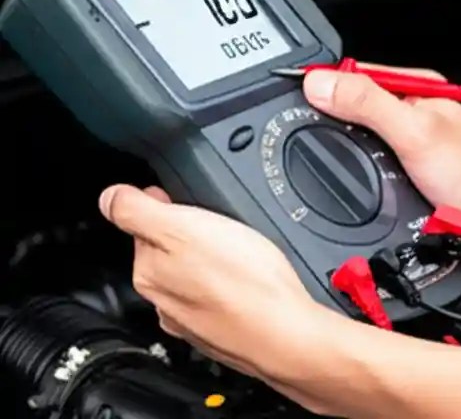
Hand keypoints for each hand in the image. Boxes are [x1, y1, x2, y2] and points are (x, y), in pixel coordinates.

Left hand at [98, 184, 336, 408]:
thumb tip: (108, 197)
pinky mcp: (219, 332)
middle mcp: (164, 300)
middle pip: (161, 256)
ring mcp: (191, 320)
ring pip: (187, 280)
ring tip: (223, 248)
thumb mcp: (183, 227)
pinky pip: (211, 301)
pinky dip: (219, 288)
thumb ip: (139, 210)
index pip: (138, 227)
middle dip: (176, 236)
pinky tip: (238, 281)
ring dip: (199, 263)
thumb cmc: (243, 282)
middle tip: (200, 219)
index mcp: (149, 271)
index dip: (154, 204)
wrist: (284, 333)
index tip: (168, 194)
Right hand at [302, 64, 460, 220]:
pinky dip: (358, 179)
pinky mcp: (406, 173)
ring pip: (357, 143)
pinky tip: (356, 188)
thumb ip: (369, 104)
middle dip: (330, 125)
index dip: (323, 84)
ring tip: (338, 168)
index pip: (354, 73)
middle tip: (312, 142)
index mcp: (416, 88)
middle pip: (351, 109)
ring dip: (345, 158)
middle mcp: (411, 112)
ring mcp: (408, 144)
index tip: (292, 98)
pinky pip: (367, 170)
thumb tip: (320, 83)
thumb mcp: (415, 133)